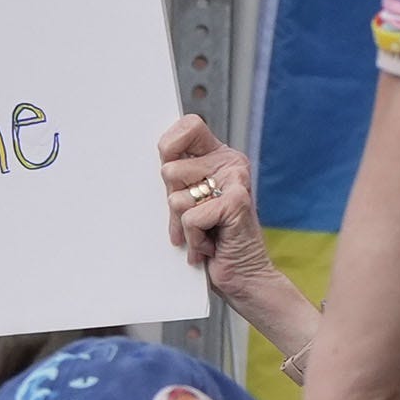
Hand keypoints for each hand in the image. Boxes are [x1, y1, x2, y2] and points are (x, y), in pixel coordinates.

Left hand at [157, 114, 288, 309]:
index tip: (170, 164)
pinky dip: (193, 238)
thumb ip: (176, 178)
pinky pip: (189, 217)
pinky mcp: (236, 203)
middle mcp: (230, 163)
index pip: (189, 125)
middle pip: (169, 169)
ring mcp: (236, 181)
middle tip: (194, 216)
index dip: (170, 144)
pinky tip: (209, 244)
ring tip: (202, 232)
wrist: (242, 274)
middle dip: (172, 202)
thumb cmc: (211, 238)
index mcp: (218, 157)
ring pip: (175, 197)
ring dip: (182, 225)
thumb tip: (157, 156)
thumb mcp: (187, 202)